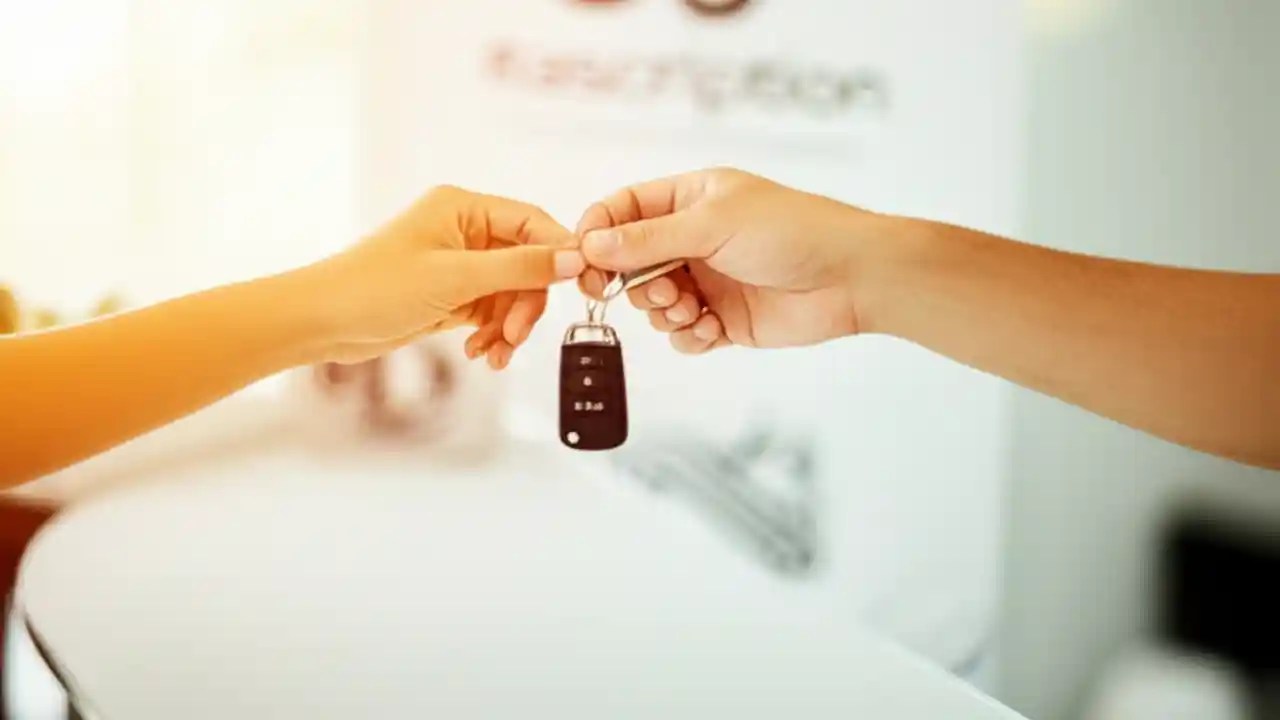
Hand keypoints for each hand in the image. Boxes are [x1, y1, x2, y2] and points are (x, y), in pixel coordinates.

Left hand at [309, 186, 583, 366]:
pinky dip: (492, 334)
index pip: (532, 222)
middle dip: (526, 303)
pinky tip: (479, 353)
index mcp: (463, 208)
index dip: (559, 252)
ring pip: (511, 293)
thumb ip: (519, 268)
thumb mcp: (456, 278)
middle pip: (526, 263)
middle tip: (516, 335)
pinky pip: (491, 312)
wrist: (322, 323)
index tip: (581, 283)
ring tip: (494, 353)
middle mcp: (464, 231)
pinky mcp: (451, 295)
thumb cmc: (374, 289)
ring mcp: (458, 264)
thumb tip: (573, 257)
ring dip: (509, 326)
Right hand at [577, 168, 882, 352]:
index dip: (600, 233)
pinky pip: (683, 335)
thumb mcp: (713, 224)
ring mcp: (709, 279)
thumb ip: (648, 238)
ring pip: (654, 304)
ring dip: (665, 312)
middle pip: (631, 263)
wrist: (852, 278)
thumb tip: (592, 244)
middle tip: (661, 292)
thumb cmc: (793, 231)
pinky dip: (689, 337)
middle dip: (635, 283)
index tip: (586, 262)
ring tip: (693, 309)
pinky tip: (711, 329)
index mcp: (691, 199)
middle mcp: (694, 238)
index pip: (624, 209)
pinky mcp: (724, 319)